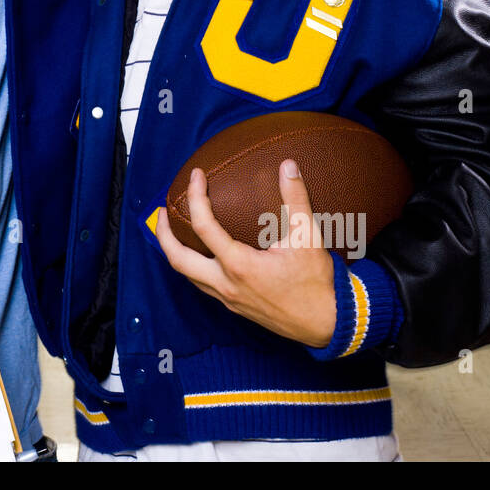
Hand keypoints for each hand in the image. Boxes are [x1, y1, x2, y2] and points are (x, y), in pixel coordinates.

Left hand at [156, 160, 336, 347]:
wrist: (328, 323)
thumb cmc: (317, 282)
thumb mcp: (308, 236)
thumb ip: (295, 198)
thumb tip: (288, 166)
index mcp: (239, 266)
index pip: (204, 226)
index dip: (196, 196)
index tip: (197, 176)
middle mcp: (226, 284)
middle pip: (178, 260)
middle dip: (164, 234)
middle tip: (162, 212)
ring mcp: (228, 299)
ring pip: (188, 276)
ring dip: (176, 252)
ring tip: (175, 231)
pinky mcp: (235, 307)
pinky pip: (203, 286)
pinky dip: (193, 267)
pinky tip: (203, 255)